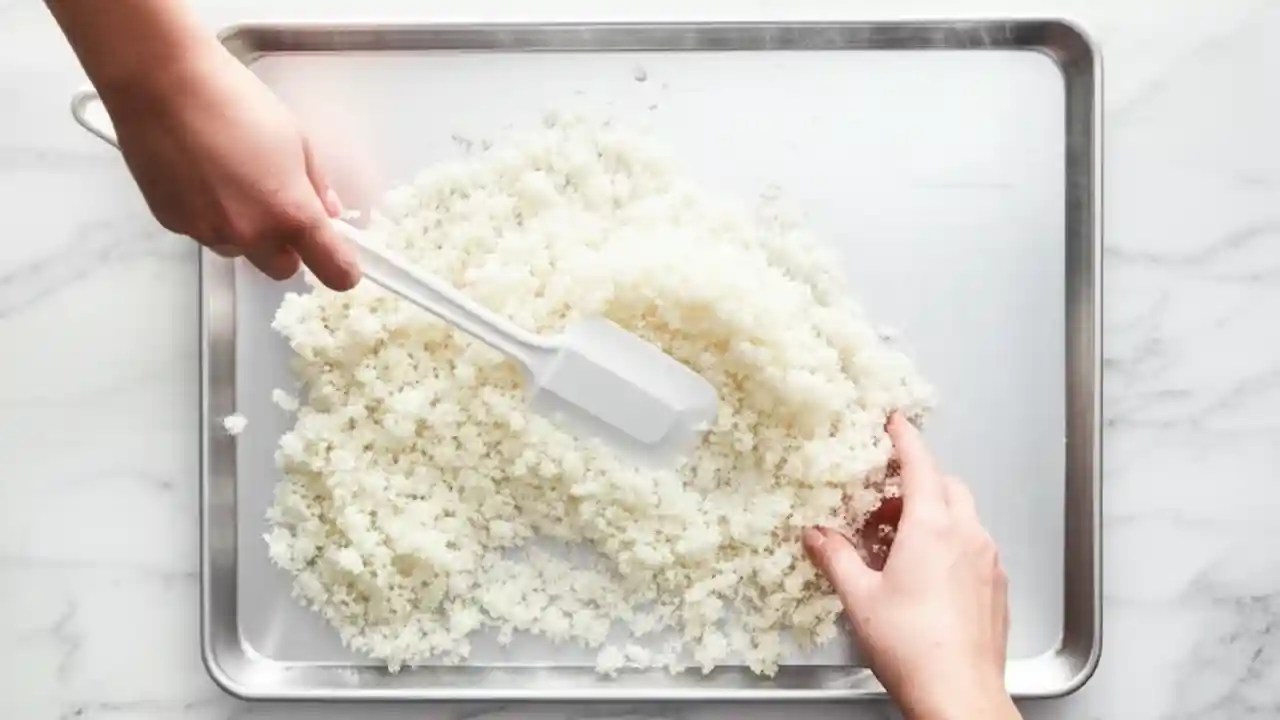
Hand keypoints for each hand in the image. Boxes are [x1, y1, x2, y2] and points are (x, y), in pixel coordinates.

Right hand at [101, 41, 358, 288]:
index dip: (343, 269)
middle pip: (283, 268)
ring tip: (233, 183)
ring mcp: (208, 233)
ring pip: (240, 251)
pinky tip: (201, 177)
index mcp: (291, 214)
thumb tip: (328, 213)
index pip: (334, 271)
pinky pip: (205, 233)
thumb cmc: (237, 102)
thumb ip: (317, 185)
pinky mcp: (173, 224)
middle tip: (280, 208)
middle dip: (288, 248)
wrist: (162, 85)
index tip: (343, 260)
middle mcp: (251, 235)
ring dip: (246, 233)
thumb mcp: (296, 139)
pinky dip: (210, 217)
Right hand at [802, 414, 1018, 719]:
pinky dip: (951, 543)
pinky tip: (926, 572)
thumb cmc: (913, 648)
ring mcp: (988, 561)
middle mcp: (967, 536)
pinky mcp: (997, 586)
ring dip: (934, 514)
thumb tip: (817, 536)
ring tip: (899, 539)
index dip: (905, 439)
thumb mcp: (859, 597)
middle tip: (884, 495)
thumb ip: (835, 558)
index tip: (895, 423)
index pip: (920, 464)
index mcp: (932, 527)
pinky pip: (974, 547)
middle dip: (916, 481)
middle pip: (946, 485)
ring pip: (963, 517)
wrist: (959, 694)